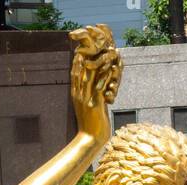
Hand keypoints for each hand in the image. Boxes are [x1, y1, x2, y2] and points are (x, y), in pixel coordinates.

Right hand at [70, 24, 120, 146]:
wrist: (89, 141)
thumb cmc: (90, 127)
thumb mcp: (88, 109)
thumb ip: (89, 97)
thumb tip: (94, 90)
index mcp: (76, 95)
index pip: (75, 73)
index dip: (79, 60)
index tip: (83, 48)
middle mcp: (79, 95)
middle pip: (80, 70)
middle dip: (85, 55)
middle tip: (91, 42)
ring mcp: (86, 98)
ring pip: (90, 75)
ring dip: (97, 61)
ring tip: (103, 49)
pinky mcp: (95, 103)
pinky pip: (100, 85)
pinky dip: (106, 75)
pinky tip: (111, 66)